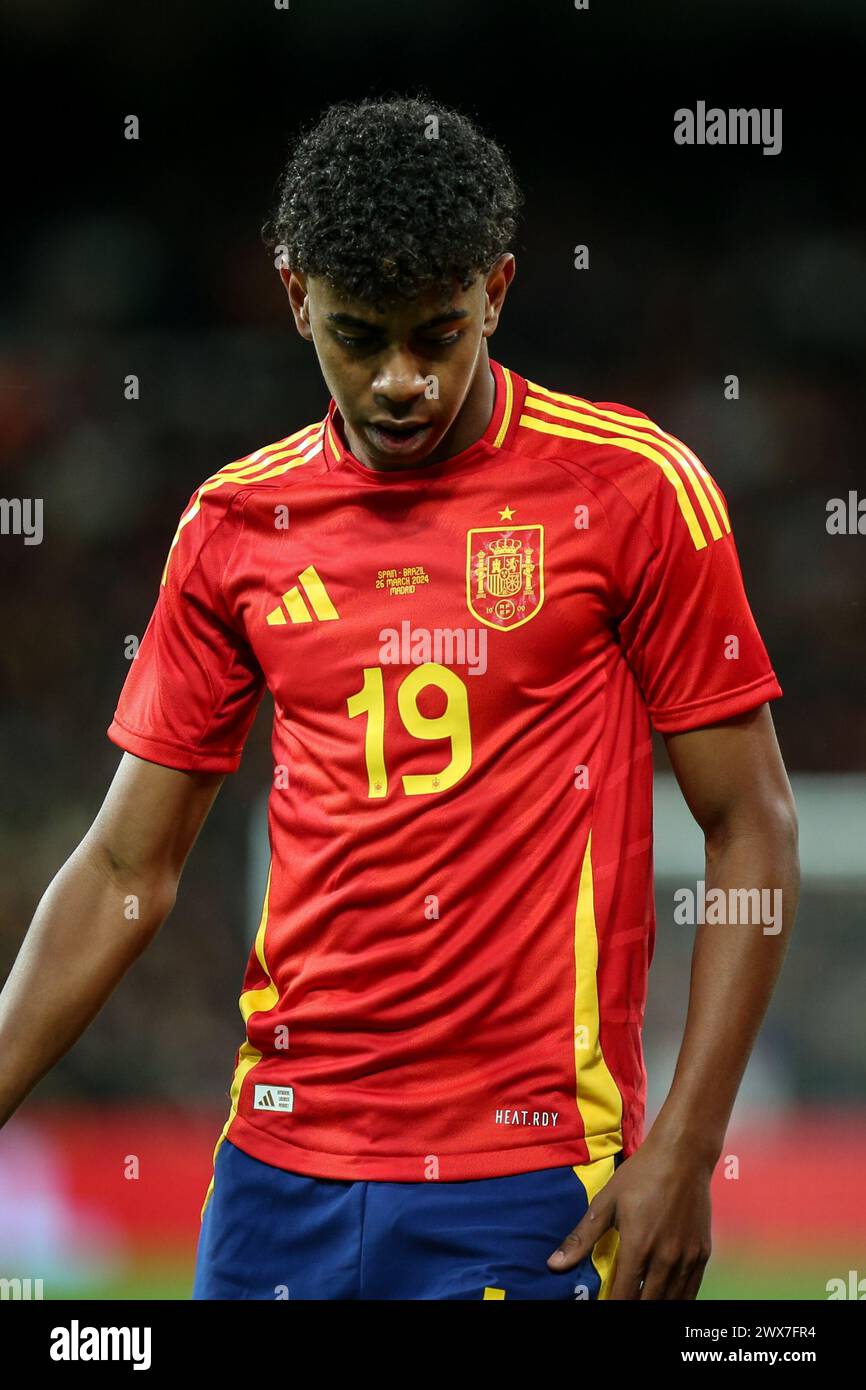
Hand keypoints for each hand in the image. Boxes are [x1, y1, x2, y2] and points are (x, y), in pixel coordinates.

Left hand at [547, 1138, 712, 1298]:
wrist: (683, 1155)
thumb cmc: (641, 1175)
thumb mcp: (606, 1201)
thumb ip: (582, 1237)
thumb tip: (553, 1264)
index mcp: (638, 1246)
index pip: (623, 1297)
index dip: (611, 1307)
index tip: (602, 1307)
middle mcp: (665, 1258)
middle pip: (648, 1303)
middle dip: (632, 1307)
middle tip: (621, 1302)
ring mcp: (687, 1258)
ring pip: (671, 1301)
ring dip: (654, 1305)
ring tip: (639, 1302)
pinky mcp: (703, 1254)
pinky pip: (691, 1290)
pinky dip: (678, 1300)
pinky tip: (665, 1299)